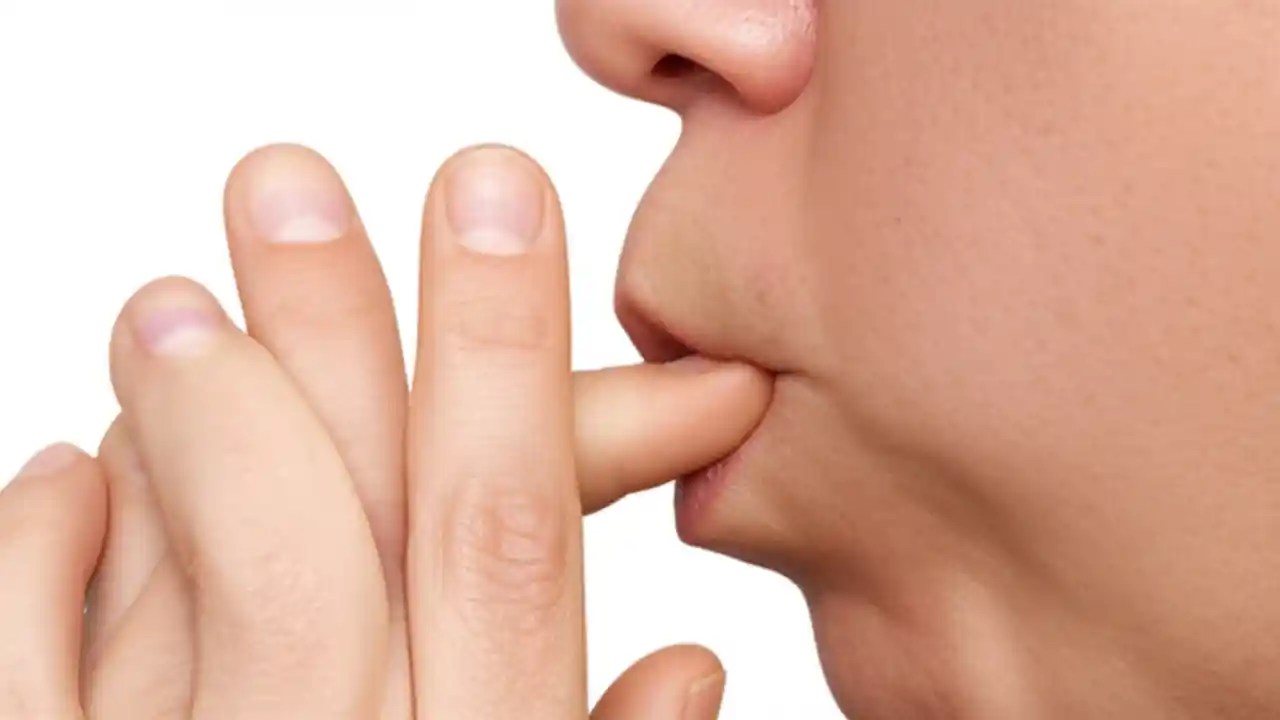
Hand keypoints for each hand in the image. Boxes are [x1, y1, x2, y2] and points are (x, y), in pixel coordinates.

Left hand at [0, 144, 770, 717]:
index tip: (495, 195)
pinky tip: (72, 474)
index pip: (507, 539)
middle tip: (286, 185)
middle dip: (328, 336)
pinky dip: (43, 544)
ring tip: (173, 308)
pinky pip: (22, 665)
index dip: (510, 359)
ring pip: (184, 579)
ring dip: (183, 422)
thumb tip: (686, 670)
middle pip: (335, 528)